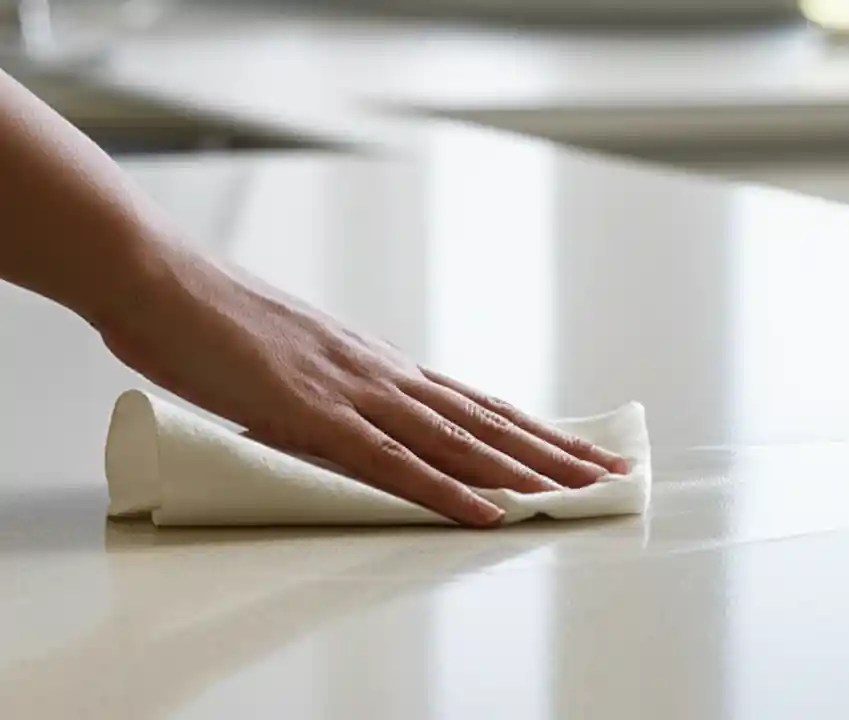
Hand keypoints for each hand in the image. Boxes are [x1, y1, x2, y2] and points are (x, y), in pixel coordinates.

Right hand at [95, 242, 628, 526]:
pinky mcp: (315, 414)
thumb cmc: (212, 318)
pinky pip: (395, 463)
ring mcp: (355, 392)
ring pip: (459, 441)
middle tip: (610, 473)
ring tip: (578, 494)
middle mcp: (383, 374)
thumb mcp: (287, 360)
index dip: (529, 427)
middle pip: (486, 419)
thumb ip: (326, 390)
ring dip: (524, 471)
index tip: (575, 447)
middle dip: (553, 450)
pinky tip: (489, 512)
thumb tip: (343, 419)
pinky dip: (448, 491)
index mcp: (376, 363)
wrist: (158, 278)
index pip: (472, 401)